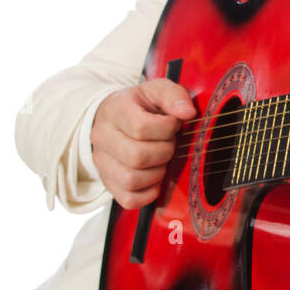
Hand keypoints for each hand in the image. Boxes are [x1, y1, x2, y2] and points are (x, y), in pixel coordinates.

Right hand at [91, 79, 195, 208]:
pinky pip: (128, 199)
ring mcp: (101, 162)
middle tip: (168, 143)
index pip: (141, 127)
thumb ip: (173, 95)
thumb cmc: (140, 105)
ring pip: (131, 180)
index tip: (172, 124)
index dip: (166, 128)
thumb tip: (187, 112)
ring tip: (160, 159)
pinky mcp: (107, 182)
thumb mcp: (156, 90)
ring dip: (156, 172)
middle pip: (137, 156)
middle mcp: (102, 137)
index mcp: (114, 111)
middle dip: (163, 151)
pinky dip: (148, 193)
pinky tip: (154, 177)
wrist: (113, 117)